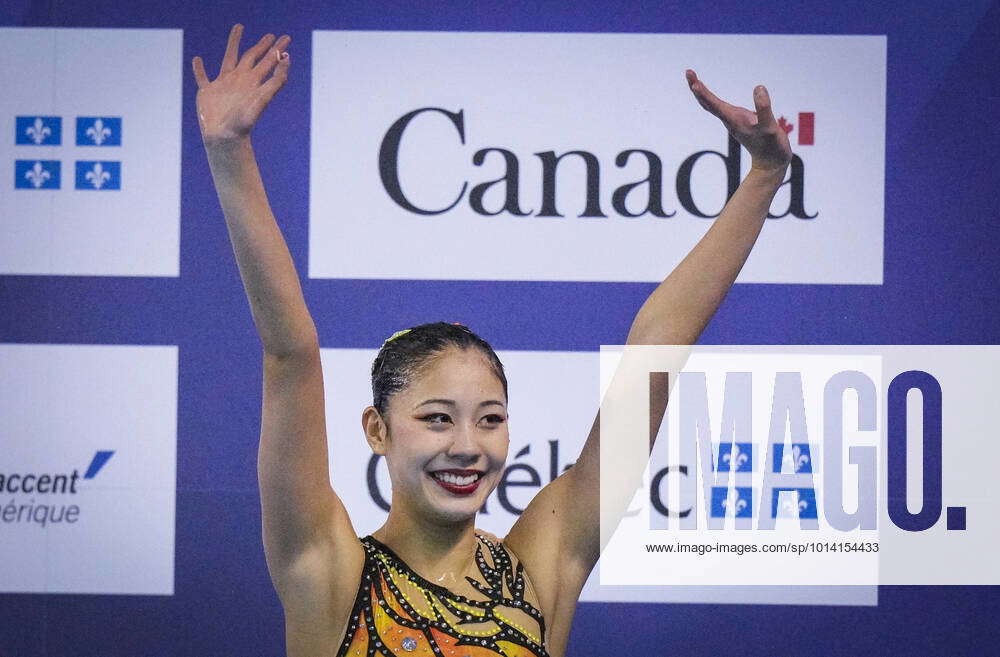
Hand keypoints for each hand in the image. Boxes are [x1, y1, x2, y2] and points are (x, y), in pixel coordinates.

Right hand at [192, 24, 290, 143]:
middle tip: (272, 35)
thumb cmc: (244, 122)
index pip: (268, 61)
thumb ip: (276, 81)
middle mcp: (240, 81)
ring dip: (233, 44)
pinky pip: (202, 77)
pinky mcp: (207, 92)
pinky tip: (197, 60)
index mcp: (253, 82)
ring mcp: (223, 86)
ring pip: (229, 59)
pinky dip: (199, 69)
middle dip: (263, 46)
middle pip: (253, 57)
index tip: (286, 38)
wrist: (224, 137)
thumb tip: (287, 58)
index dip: (277, 49)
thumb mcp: (263, 98)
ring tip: (239, 28)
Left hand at [685, 69, 791, 172]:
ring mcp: (733, 121)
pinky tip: (707, 94)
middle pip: (707, 103)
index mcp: (734, 121)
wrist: (771, 164)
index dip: (703, 93)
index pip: (714, 105)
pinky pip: (720, 108)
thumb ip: (764, 108)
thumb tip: (758, 88)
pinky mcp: (738, 122)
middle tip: (688, 72)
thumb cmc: (771, 147)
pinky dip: (710, 99)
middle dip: (696, 88)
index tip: (693, 81)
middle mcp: (730, 120)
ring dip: (701, 92)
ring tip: (693, 79)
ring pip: (712, 105)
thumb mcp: (770, 127)